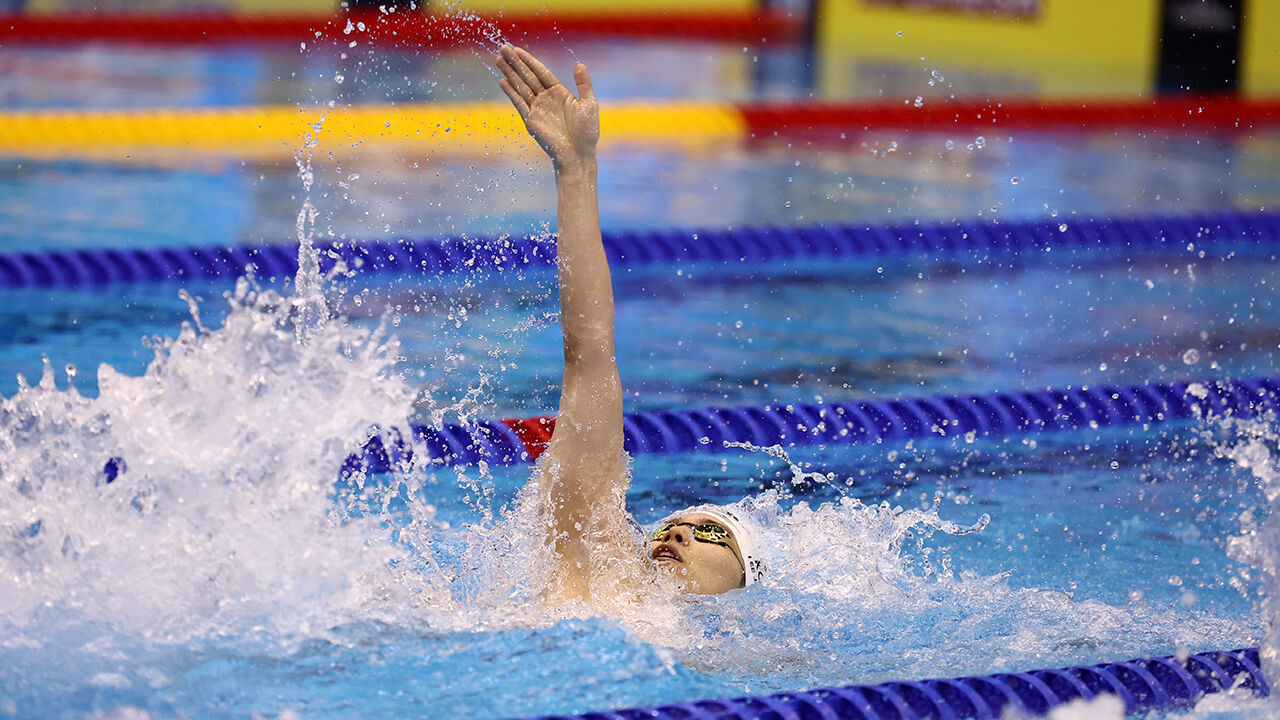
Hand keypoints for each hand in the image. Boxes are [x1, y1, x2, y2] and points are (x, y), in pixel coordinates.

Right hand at [495, 45, 598, 172]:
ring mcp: (537, 109)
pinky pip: (519, 103)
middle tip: (502, 48)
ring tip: (498, 59)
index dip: (529, 61)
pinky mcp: (531, 120)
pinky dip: (511, 92)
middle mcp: (546, 99)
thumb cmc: (587, 132)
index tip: (517, 49)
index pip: (541, 72)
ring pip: (521, 86)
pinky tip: (502, 81)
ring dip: (509, 73)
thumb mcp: (589, 104)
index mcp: (559, 93)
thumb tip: (579, 64)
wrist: (578, 154)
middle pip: (527, 76)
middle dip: (515, 62)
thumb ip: (583, 84)